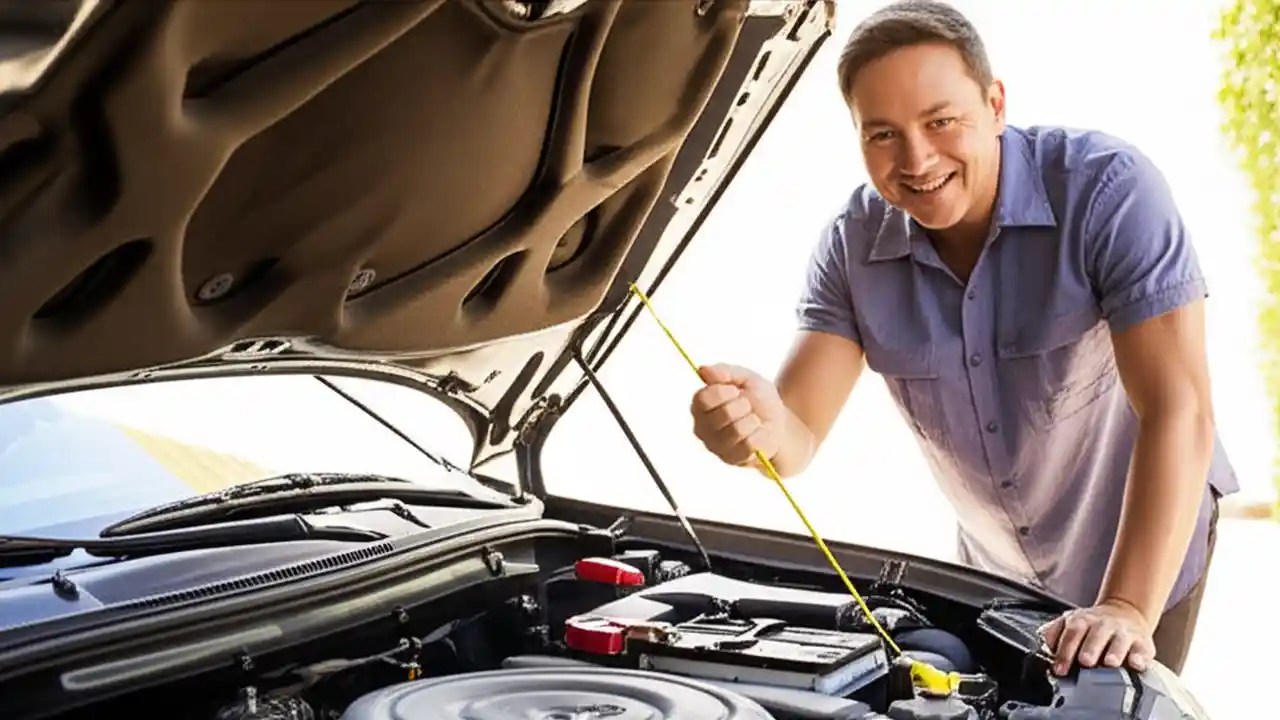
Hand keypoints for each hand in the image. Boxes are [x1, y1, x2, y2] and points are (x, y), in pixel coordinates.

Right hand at [690, 363, 788, 466]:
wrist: (777, 423)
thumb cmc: (756, 399)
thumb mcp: (746, 378)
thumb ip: (725, 372)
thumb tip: (702, 370)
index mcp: (700, 405)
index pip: (702, 399)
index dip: (723, 393)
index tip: (736, 390)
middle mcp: (702, 427)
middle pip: (722, 415)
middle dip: (743, 406)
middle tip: (748, 406)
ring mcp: (716, 446)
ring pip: (736, 431)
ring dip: (752, 421)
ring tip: (754, 419)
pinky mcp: (732, 459)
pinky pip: (748, 446)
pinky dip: (759, 436)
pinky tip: (758, 433)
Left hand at [1039, 598, 1154, 675]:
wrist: (1125, 611)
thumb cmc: (1092, 625)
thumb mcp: (1070, 623)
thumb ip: (1054, 633)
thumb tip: (1045, 648)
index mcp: (1081, 620)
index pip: (1070, 634)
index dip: (1064, 652)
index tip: (1059, 669)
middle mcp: (1103, 624)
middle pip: (1095, 635)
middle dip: (1090, 648)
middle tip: (1085, 662)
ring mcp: (1123, 632)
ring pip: (1119, 640)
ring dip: (1114, 651)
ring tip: (1110, 663)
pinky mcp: (1142, 642)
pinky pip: (1142, 649)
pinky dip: (1140, 657)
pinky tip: (1136, 664)